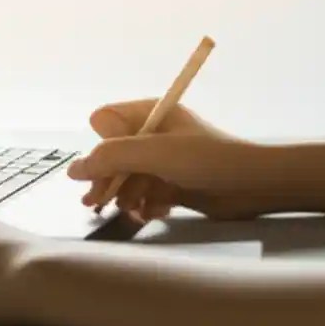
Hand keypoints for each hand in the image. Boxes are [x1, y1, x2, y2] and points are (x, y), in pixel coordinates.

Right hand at [67, 100, 270, 221]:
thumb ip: (111, 158)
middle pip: (112, 156)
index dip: (104, 145)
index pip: (104, 122)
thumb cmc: (206, 160)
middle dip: (107, 180)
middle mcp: (154, 134)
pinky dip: (148, 205)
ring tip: (137, 211)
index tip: (113, 164)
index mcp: (150, 112)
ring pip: (127, 179)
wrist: (253, 185)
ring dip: (128, 197)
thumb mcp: (154, 153)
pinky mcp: (173, 185)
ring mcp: (163, 161)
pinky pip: (145, 195)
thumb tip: (72, 170)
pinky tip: (157, 213)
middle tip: (97, 204)